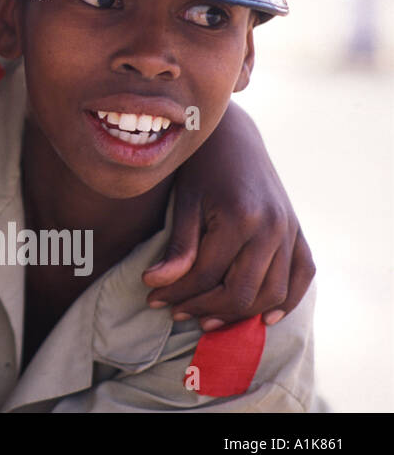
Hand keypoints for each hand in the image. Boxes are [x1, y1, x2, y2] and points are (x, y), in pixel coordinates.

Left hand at [143, 103, 313, 329]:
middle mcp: (271, 228)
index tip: (152, 298)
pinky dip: (286, 300)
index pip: (205, 276)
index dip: (176, 293)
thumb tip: (155, 285)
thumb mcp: (183, 201)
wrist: (233, 136)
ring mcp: (290, 231)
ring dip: (238, 313)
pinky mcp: (298, 231)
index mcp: (239, 218)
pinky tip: (263, 316)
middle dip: (203, 308)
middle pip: (240, 292)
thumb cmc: (200, 167)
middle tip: (174, 311)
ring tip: (205, 317)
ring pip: (271, 292)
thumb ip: (177, 246)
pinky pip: (302, 275)